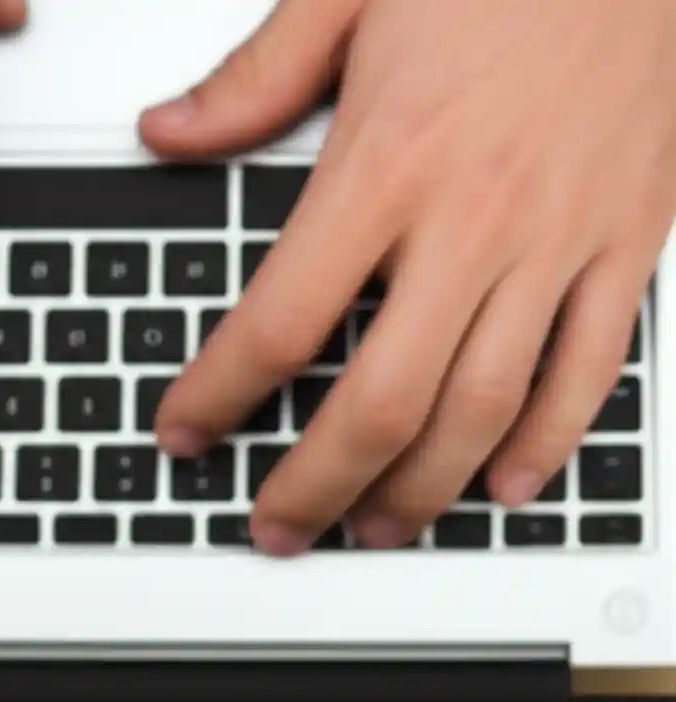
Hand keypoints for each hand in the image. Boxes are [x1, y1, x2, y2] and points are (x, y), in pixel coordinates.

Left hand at [141, 0, 675, 554]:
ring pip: (482, 407)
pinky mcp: (626, 242)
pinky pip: (591, 369)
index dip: (217, 394)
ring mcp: (556, 241)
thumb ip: (252, 81)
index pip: (279, 320)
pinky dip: (549, 440)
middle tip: (275, 524)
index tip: (183, 429)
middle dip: (314, 482)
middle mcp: (471, 219)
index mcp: (386, 163)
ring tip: (371, 528)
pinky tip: (505, 483)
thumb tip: (166, 133)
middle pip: (379, 397)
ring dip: (420, 487)